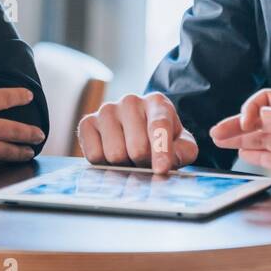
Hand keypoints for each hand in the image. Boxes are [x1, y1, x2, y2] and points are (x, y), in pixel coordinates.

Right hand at [77, 92, 198, 173]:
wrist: (137, 132)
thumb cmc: (161, 139)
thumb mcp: (182, 145)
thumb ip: (183, 152)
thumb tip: (165, 164)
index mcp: (157, 102)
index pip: (159, 126)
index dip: (161, 151)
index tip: (161, 169)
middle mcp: (130, 101)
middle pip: (136, 147)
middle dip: (143, 162)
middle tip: (145, 161)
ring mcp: (107, 110)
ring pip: (114, 153)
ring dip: (123, 164)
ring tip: (129, 157)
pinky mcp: (87, 123)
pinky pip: (94, 155)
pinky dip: (104, 163)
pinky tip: (111, 154)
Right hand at [209, 89, 270, 203]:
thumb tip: (262, 113)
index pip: (268, 101)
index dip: (252, 108)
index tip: (245, 122)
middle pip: (259, 121)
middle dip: (236, 124)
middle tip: (216, 131)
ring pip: (260, 140)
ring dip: (239, 139)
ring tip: (218, 140)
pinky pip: (268, 158)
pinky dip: (252, 155)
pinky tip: (239, 153)